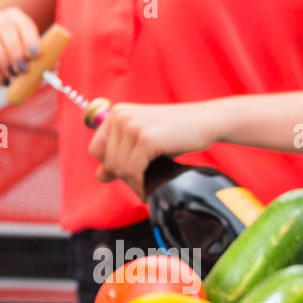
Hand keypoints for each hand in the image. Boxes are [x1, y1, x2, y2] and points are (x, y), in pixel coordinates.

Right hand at [0, 6, 41, 88]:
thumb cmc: (13, 59)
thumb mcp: (28, 56)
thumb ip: (42, 59)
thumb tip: (54, 65)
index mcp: (12, 16)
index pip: (22, 22)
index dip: (30, 38)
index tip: (35, 55)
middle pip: (5, 28)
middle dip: (16, 50)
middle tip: (24, 69)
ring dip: (4, 60)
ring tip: (13, 76)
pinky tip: (2, 80)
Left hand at [87, 101, 223, 197]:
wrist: (206, 121)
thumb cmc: (175, 133)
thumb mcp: (143, 140)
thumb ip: (120, 155)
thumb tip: (99, 177)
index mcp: (116, 114)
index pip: (96, 149)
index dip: (110, 164)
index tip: (130, 171)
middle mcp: (120, 117)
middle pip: (108, 161)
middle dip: (125, 176)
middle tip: (145, 179)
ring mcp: (132, 127)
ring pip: (119, 168)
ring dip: (134, 182)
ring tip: (149, 183)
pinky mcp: (146, 139)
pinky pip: (133, 171)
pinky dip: (140, 184)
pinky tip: (150, 188)